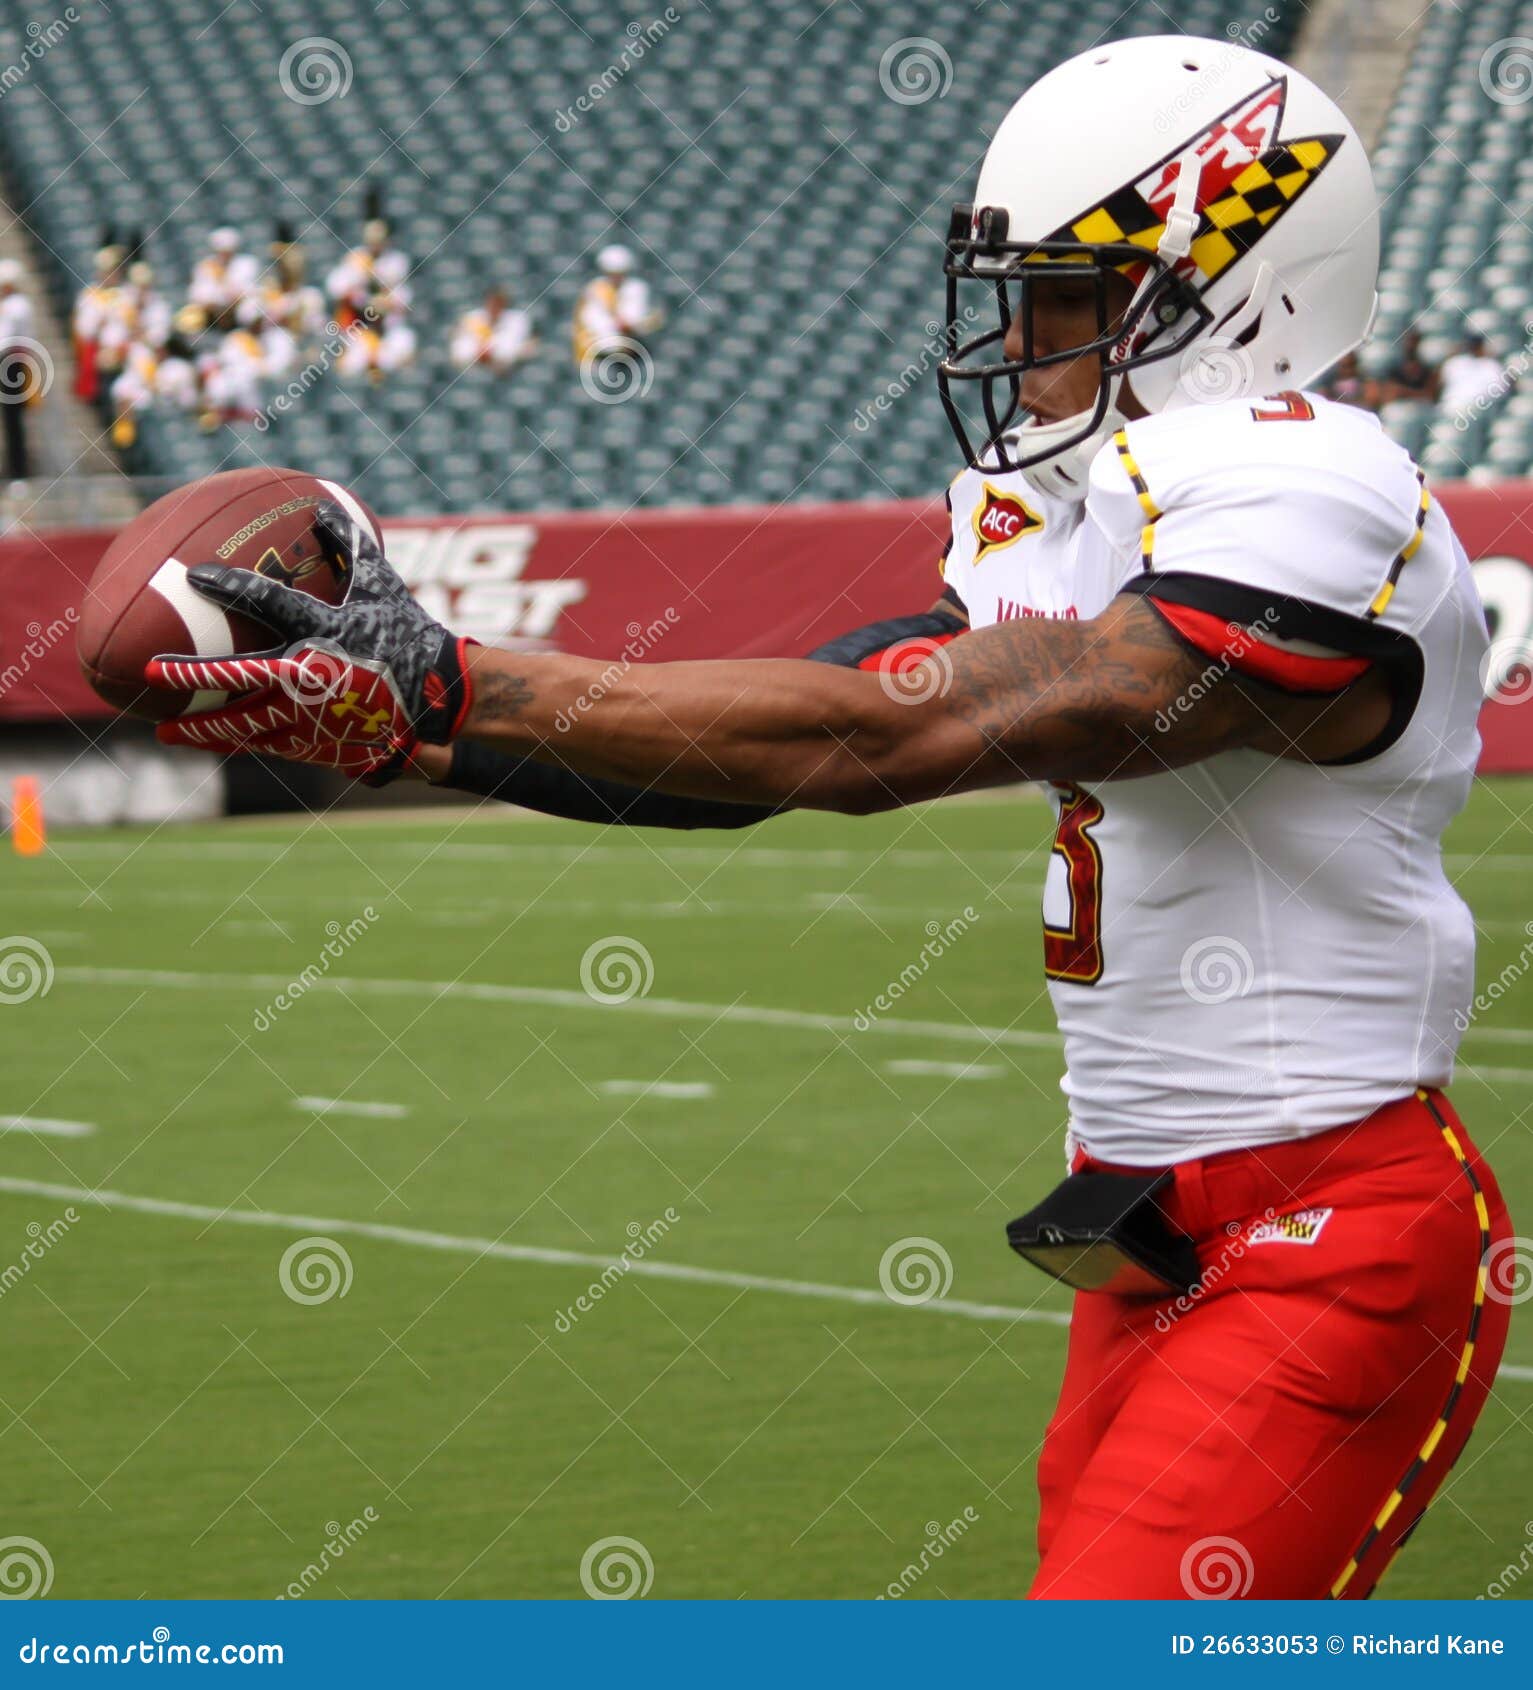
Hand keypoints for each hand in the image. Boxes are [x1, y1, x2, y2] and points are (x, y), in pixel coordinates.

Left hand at [147, 501, 475, 744]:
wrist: (441, 699)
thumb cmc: (410, 636)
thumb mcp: (383, 587)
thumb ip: (350, 548)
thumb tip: (321, 507)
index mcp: (326, 632)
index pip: (269, 603)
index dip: (229, 586)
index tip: (194, 575)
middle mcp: (313, 675)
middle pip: (239, 678)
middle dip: (192, 675)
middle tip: (152, 672)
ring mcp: (315, 716)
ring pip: (246, 725)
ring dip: (203, 728)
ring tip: (167, 730)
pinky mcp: (320, 744)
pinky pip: (268, 743)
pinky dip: (236, 742)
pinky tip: (211, 743)